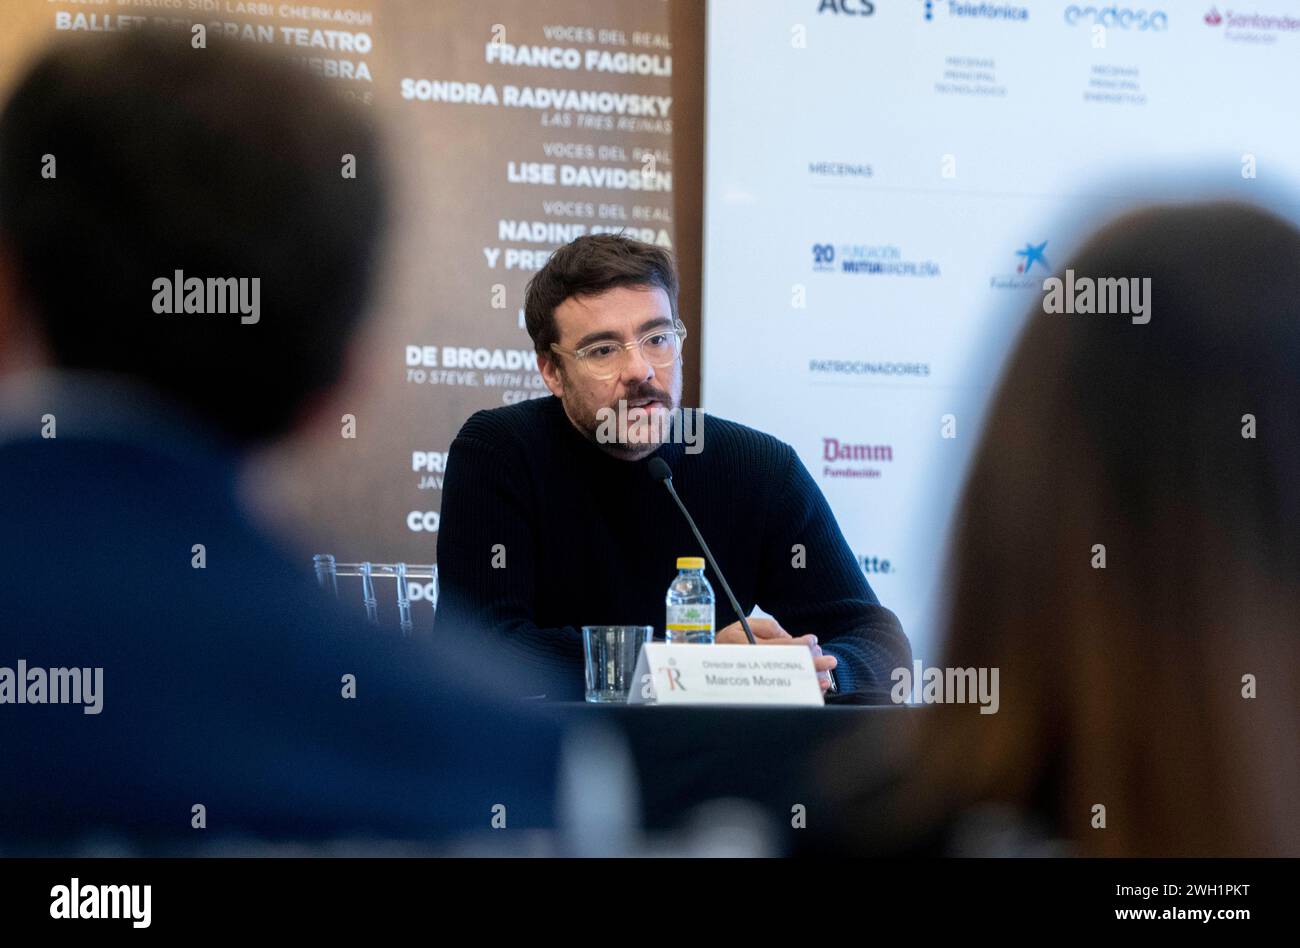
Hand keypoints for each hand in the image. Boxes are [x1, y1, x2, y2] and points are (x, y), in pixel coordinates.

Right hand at [715, 619, 836, 692]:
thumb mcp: (745, 624)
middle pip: (786, 666)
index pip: (778, 647)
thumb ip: (769, 628)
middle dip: (811, 664)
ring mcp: (756, 679)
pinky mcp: (760, 689)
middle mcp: (752, 665)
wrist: (709, 659)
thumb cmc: (730, 640)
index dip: (798, 645)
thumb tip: (791, 639)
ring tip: (825, 678)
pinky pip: (783, 693)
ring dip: (808, 680)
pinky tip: (813, 690)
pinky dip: (800, 692)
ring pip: (786, 682)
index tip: (813, 642)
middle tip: (830, 662)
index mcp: (747, 647)